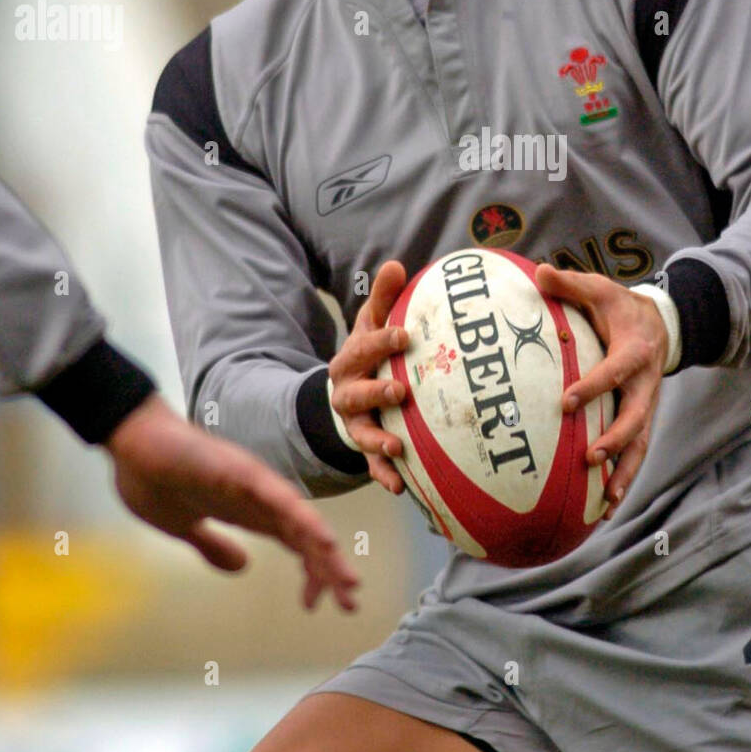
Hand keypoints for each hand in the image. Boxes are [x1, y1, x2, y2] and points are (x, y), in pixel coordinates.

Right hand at [105, 394, 361, 609]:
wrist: (128, 439)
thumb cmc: (152, 476)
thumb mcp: (184, 527)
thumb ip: (213, 545)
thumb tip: (242, 568)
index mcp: (249, 513)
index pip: (296, 544)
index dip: (314, 573)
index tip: (318, 605)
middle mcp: (261, 499)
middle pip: (308, 536)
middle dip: (331, 570)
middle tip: (351, 602)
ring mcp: (254, 484)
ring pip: (302, 519)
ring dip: (326, 550)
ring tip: (347, 580)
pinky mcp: (241, 472)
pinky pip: (279, 497)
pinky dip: (302, 518)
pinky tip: (323, 540)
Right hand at [327, 259, 408, 496]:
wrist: (345, 395)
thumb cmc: (368, 354)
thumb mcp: (371, 324)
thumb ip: (384, 298)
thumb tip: (397, 263)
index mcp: (350, 360)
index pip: (364, 348)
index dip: (382, 341)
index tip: (405, 335)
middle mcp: (348, 394)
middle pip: (357, 394)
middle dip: (376, 393)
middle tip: (400, 392)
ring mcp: (355, 424)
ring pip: (362, 434)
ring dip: (378, 442)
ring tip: (397, 448)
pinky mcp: (365, 450)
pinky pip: (372, 467)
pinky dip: (384, 477)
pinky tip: (401, 487)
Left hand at [535, 264, 668, 518]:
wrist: (662, 324)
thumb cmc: (619, 308)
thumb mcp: (600, 289)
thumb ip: (570, 284)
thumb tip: (540, 271)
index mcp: (634, 352)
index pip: (615, 371)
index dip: (594, 386)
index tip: (567, 401)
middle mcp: (645, 384)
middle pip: (637, 418)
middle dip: (616, 439)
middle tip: (591, 457)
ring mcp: (646, 406)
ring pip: (640, 445)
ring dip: (625, 473)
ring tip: (606, 501)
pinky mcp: (642, 420)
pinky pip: (635, 453)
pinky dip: (624, 480)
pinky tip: (605, 507)